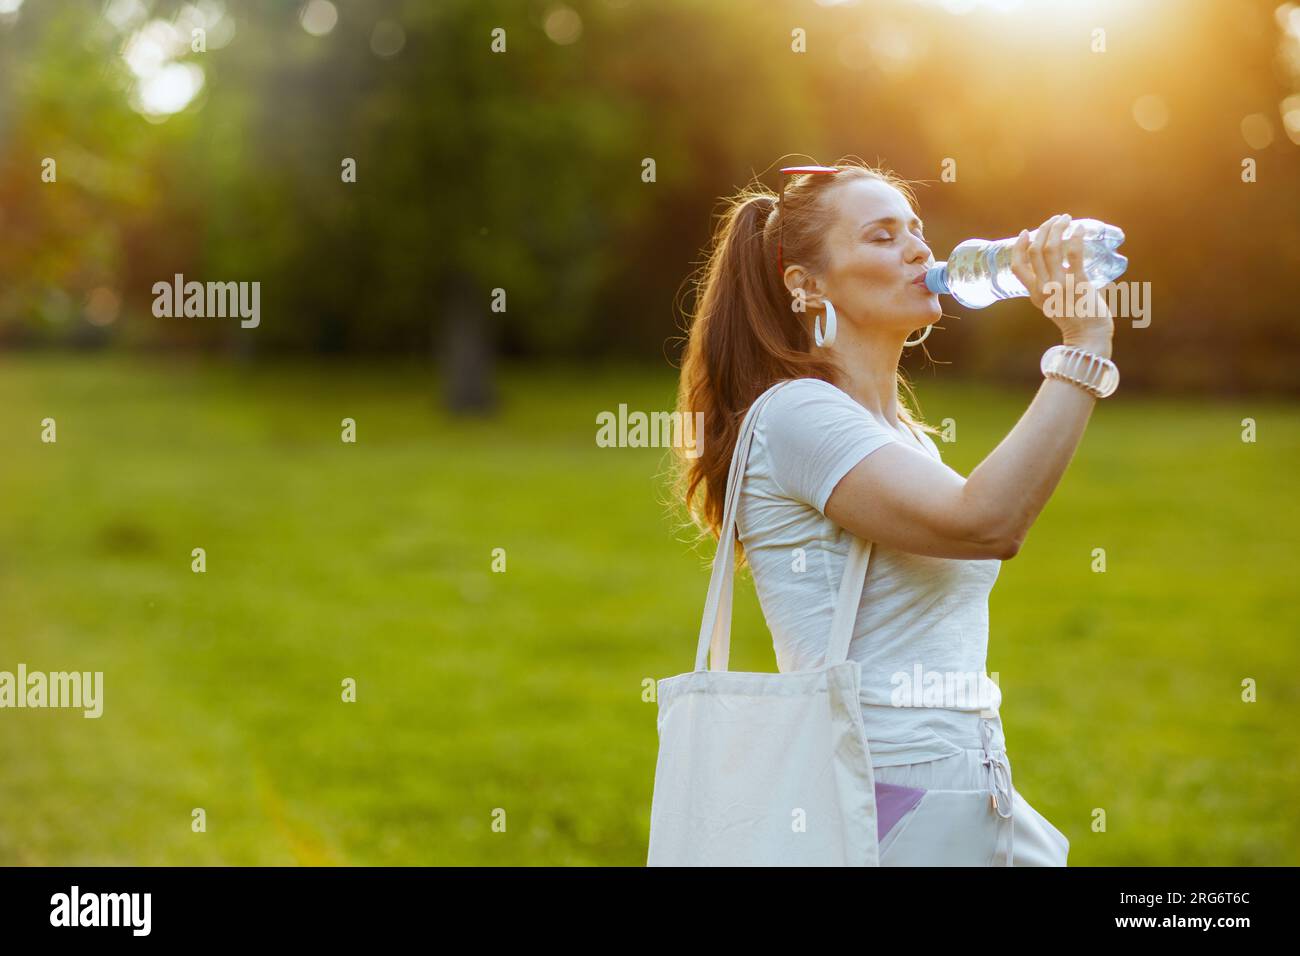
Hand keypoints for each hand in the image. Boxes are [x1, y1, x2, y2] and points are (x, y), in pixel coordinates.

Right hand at [1010, 213, 1113, 354]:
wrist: (1089, 337)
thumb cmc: (1077, 319)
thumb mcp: (1055, 304)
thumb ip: (1055, 285)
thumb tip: (1068, 262)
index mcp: (1034, 293)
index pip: (1017, 266)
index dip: (1019, 246)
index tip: (1025, 232)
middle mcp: (1043, 288)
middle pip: (1035, 251)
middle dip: (1043, 230)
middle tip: (1055, 220)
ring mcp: (1059, 286)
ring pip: (1051, 248)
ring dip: (1057, 229)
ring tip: (1066, 219)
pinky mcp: (1078, 284)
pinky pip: (1073, 254)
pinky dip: (1076, 237)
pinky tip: (1079, 228)